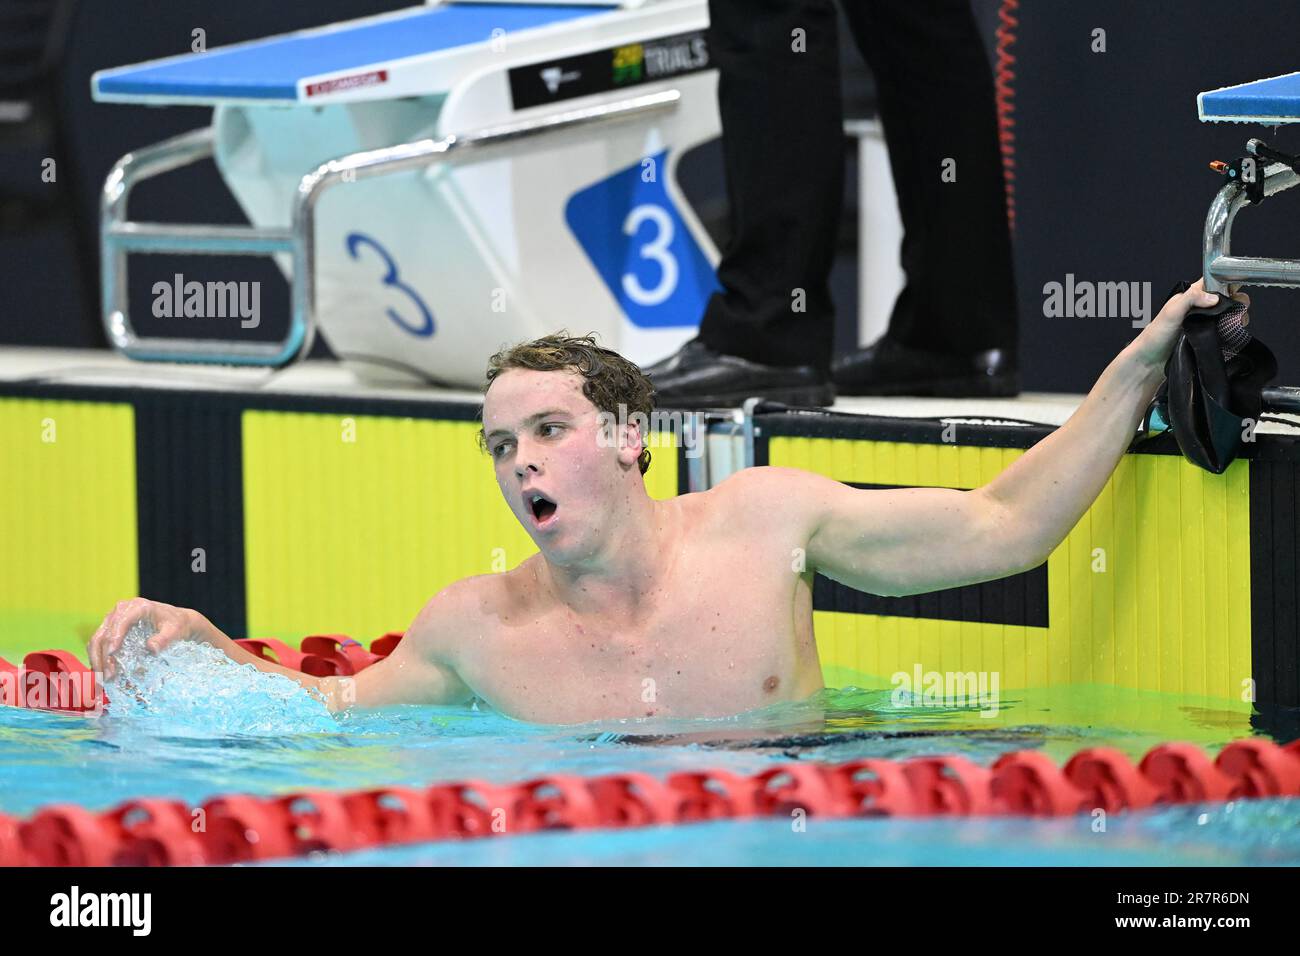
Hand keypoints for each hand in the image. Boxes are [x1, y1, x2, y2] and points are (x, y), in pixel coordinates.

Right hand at [87, 597, 205, 680]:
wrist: (178, 620)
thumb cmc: (177, 625)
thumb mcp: (175, 631)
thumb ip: (164, 639)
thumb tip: (150, 648)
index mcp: (137, 606)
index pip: (120, 623)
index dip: (114, 640)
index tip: (111, 656)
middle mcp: (122, 609)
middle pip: (105, 633)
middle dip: (103, 656)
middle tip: (108, 676)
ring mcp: (114, 617)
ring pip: (97, 639)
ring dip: (97, 659)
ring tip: (103, 678)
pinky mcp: (111, 627)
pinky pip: (99, 642)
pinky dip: (98, 657)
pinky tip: (102, 671)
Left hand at [1131, 278, 1249, 370]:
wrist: (1150, 362)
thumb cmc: (1155, 336)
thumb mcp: (1171, 311)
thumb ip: (1191, 299)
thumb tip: (1213, 298)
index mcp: (1191, 296)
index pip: (1215, 281)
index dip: (1228, 282)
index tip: (1237, 291)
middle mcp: (1200, 307)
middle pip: (1227, 299)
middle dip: (1237, 303)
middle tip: (1236, 313)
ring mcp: (1205, 323)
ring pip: (1229, 315)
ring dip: (1236, 319)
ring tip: (1232, 326)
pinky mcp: (1208, 337)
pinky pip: (1225, 331)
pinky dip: (1232, 332)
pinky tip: (1231, 336)